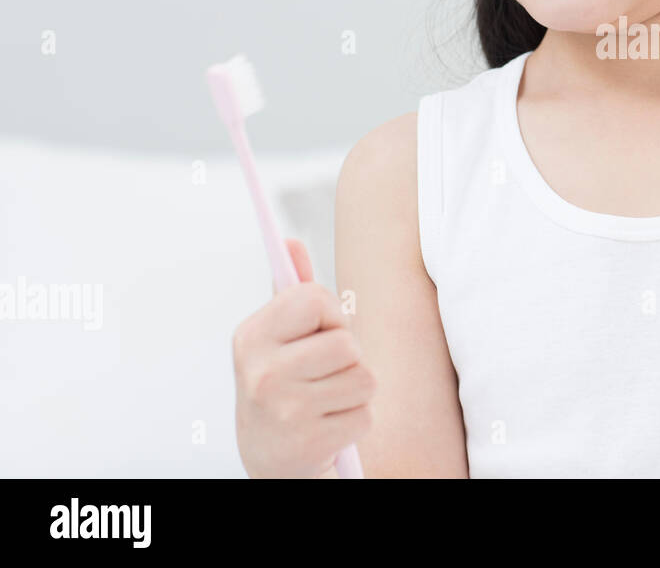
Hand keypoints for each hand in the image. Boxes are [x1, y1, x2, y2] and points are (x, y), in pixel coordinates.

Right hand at [233, 238, 375, 477]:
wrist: (270, 457)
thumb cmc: (283, 385)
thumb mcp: (278, 338)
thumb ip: (291, 292)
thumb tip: (290, 243)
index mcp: (251, 337)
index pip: (313, 298)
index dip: (329, 314)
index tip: (318, 332)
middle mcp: (261, 373)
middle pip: (347, 343)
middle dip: (348, 356)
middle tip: (324, 372)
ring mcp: (284, 410)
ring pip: (364, 378)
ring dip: (355, 390)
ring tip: (327, 399)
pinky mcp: (309, 442)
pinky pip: (365, 414)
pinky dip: (356, 420)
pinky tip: (328, 425)